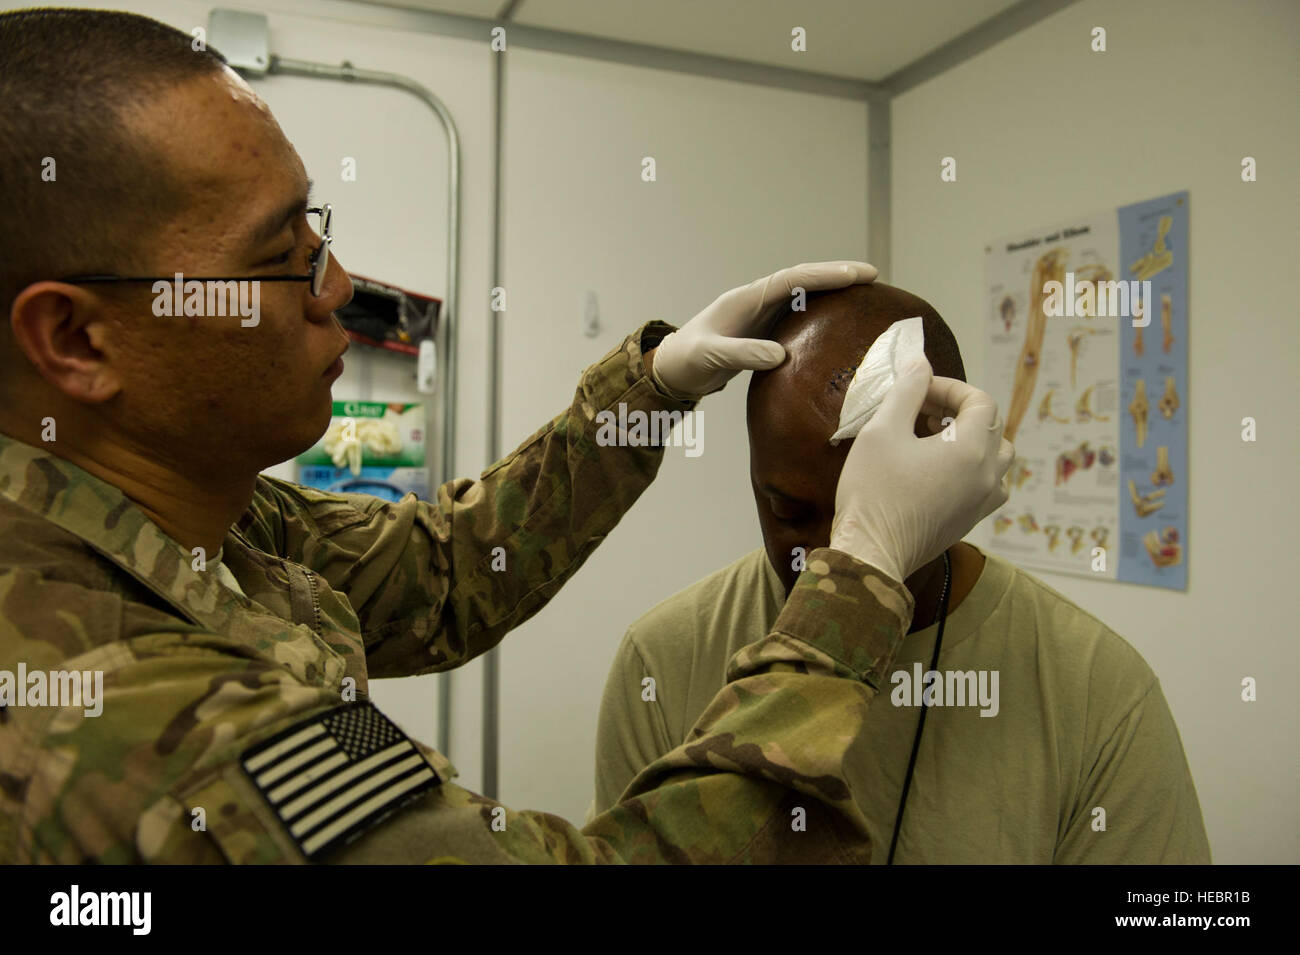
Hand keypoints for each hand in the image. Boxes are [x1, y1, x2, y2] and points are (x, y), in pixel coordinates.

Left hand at [651, 261, 878, 399]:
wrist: (673, 369)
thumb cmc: (687, 360)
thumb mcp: (711, 357)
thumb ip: (742, 355)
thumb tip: (781, 356)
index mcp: (747, 298)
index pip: (794, 279)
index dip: (826, 274)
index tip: (858, 274)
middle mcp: (757, 300)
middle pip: (805, 280)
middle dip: (838, 275)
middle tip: (875, 276)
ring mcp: (762, 315)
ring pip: (804, 296)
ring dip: (833, 292)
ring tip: (867, 294)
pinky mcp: (764, 331)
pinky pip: (799, 316)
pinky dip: (821, 314)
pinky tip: (841, 323)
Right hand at [829, 356, 1013, 582]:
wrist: (871, 554)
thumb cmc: (873, 492)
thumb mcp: (882, 431)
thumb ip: (907, 391)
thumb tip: (920, 364)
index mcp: (969, 450)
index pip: (980, 401)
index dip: (950, 388)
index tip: (918, 391)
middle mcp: (986, 476)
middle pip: (993, 427)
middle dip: (960, 411)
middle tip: (922, 413)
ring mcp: (982, 502)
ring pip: (997, 458)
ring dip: (971, 440)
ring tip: (934, 440)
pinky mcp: (970, 521)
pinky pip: (988, 485)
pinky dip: (972, 468)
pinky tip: (938, 470)